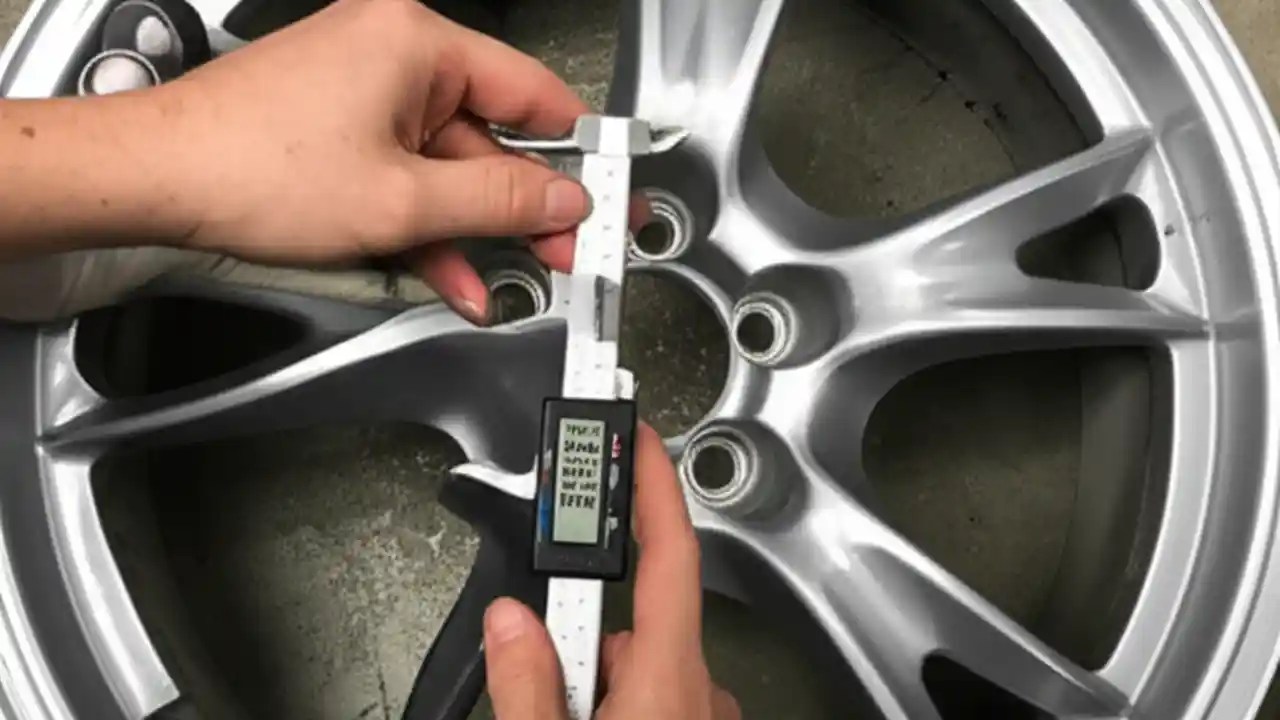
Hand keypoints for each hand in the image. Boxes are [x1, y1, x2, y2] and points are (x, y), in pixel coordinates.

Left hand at [152, 0, 591, 321]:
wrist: (151, 183)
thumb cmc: (251, 170)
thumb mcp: (404, 202)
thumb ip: (500, 199)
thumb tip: (565, 198)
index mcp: (417, 41)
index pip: (532, 93)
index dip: (576, 153)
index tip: (604, 195)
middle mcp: (393, 51)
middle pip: (488, 135)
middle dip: (519, 206)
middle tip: (560, 251)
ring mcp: (363, 88)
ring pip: (444, 165)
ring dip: (469, 229)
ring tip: (502, 281)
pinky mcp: (339, 123)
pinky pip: (403, 172)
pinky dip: (423, 221)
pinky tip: (446, 274)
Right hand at [482, 425, 740, 719]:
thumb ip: (525, 682)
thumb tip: (509, 620)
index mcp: (670, 679)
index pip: (671, 553)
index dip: (655, 486)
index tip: (639, 439)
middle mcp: (701, 690)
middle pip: (639, 618)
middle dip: (583, 630)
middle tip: (540, 667)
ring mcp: (706, 714)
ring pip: (645, 662)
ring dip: (598, 676)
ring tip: (555, 712)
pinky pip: (659, 696)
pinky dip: (622, 701)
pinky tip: (584, 719)